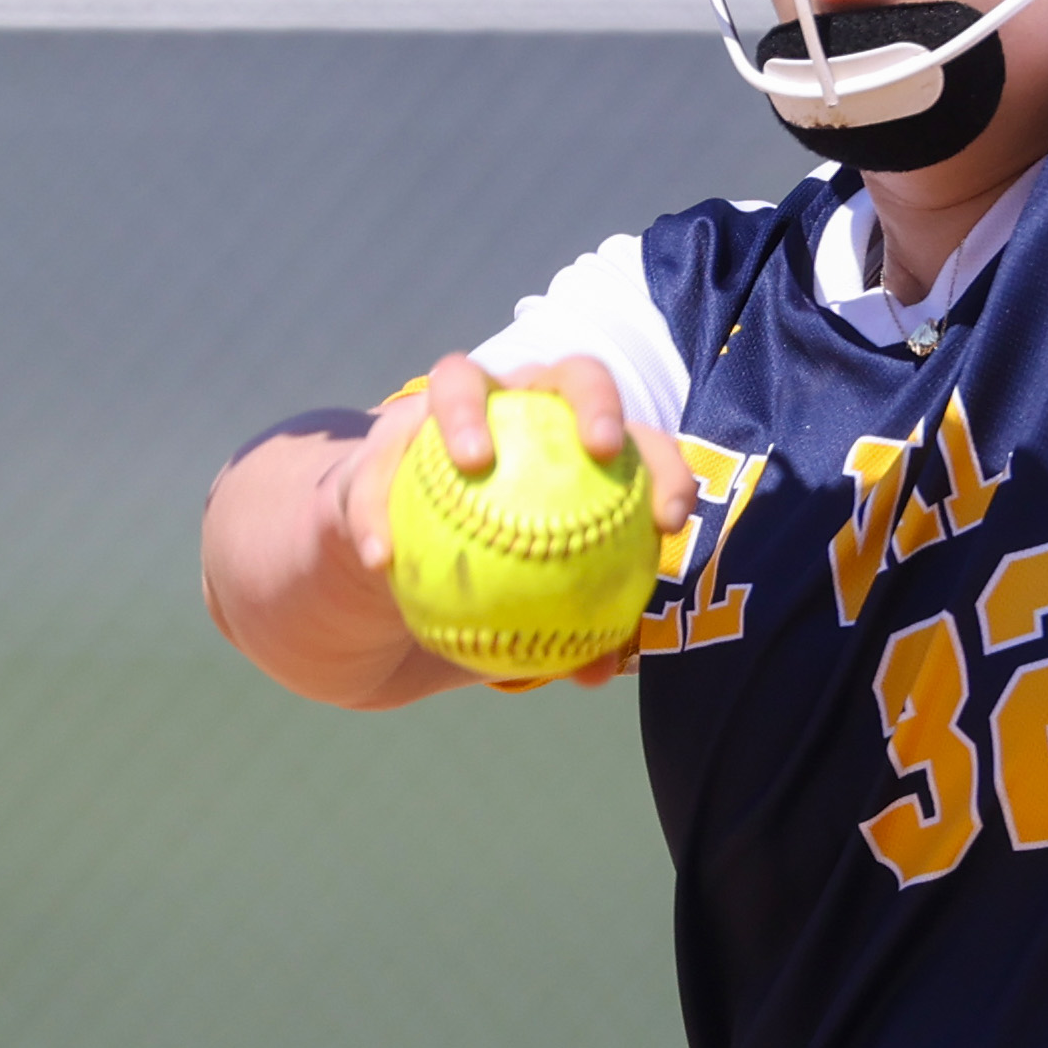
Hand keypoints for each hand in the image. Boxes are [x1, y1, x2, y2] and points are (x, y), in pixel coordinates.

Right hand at [338, 351, 696, 683]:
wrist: (406, 555)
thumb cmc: (490, 572)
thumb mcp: (526, 606)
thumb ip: (563, 630)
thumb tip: (598, 673)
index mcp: (575, 441)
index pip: (638, 440)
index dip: (664, 467)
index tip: (668, 519)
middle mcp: (522, 406)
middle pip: (571, 374)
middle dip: (596, 399)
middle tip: (603, 449)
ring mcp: (449, 409)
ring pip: (458, 380)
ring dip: (464, 414)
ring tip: (474, 462)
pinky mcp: (383, 434)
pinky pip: (379, 466)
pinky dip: (380, 510)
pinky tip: (384, 558)